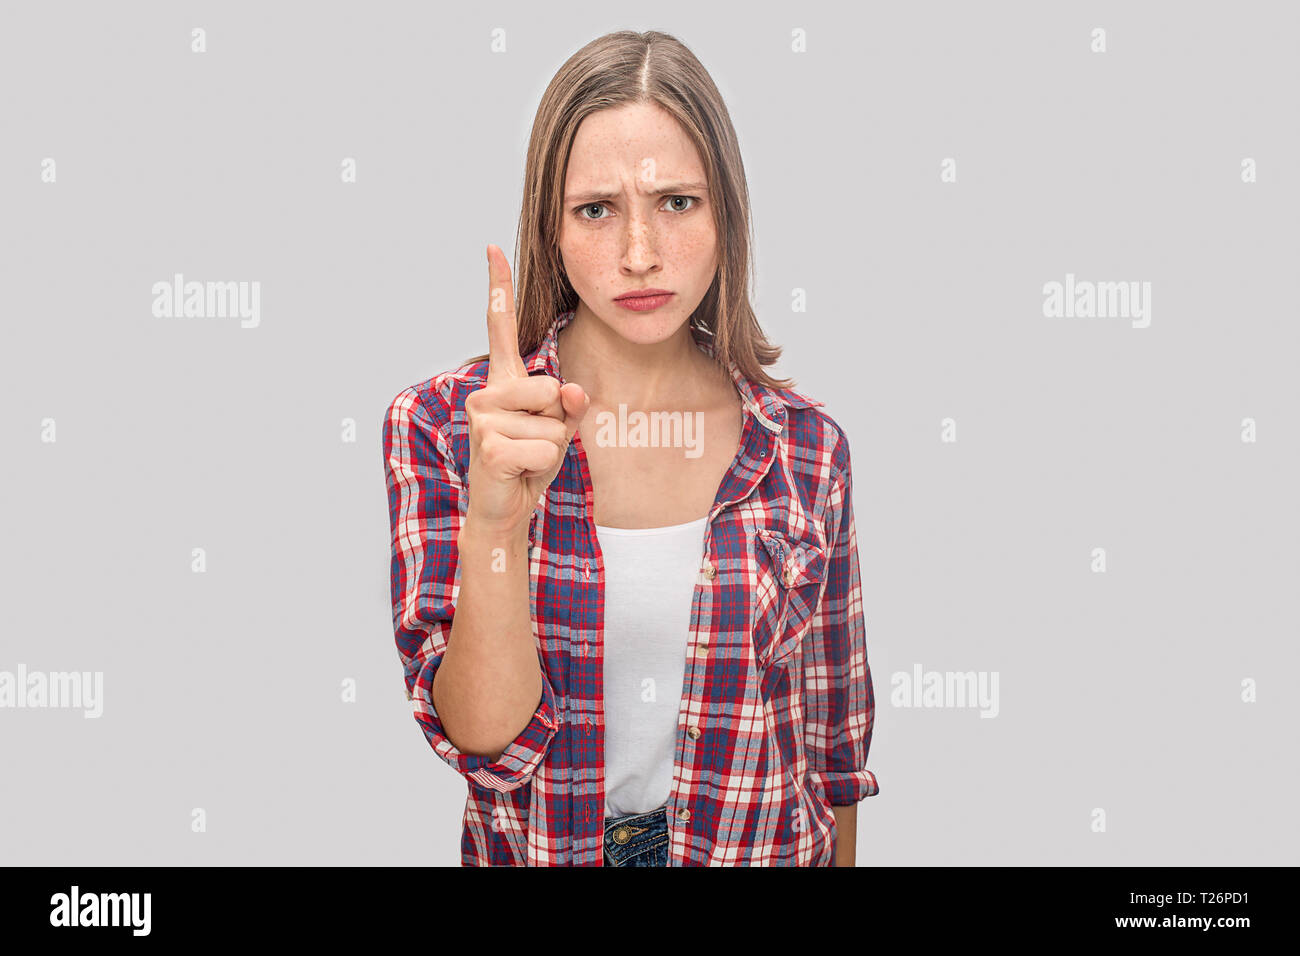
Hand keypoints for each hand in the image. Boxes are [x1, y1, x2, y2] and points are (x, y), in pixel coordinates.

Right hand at [463, 244, 588, 534]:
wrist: (503, 510)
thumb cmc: (530, 465)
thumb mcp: (561, 428)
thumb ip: (570, 404)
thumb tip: (571, 389)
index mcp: (504, 381)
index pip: (501, 326)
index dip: (499, 287)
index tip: (492, 247)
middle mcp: (487, 391)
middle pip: (552, 387)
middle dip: (557, 422)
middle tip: (533, 445)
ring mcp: (483, 416)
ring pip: (553, 423)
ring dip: (551, 449)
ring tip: (525, 460)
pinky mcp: (489, 445)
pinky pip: (546, 448)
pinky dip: (544, 467)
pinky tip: (519, 473)